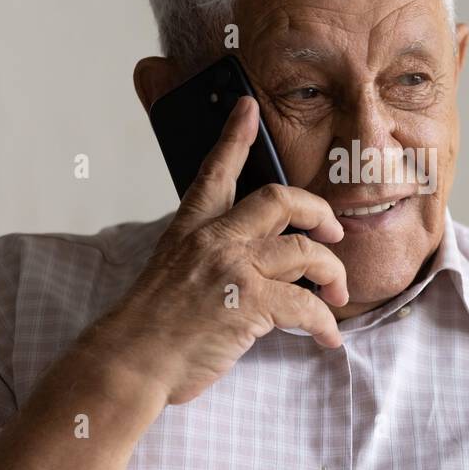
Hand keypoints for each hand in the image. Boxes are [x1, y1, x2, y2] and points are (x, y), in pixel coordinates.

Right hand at [89, 96, 347, 404]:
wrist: (130, 361)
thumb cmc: (150, 327)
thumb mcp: (171, 272)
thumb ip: (206, 256)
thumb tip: (246, 261)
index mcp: (191, 228)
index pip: (216, 171)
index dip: (234, 137)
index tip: (247, 109)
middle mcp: (214, 239)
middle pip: (280, 200)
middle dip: (318, 211)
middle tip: (334, 231)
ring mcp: (233, 268)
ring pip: (305, 250)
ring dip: (333, 272)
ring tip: (338, 294)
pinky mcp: (249, 303)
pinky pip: (307, 304)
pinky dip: (325, 322)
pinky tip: (328, 336)